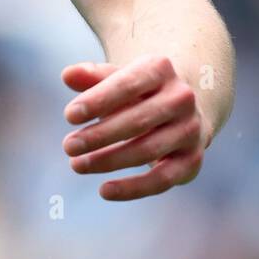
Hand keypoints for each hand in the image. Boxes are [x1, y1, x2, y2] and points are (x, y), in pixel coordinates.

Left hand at [61, 56, 210, 200]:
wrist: (179, 107)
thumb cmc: (136, 90)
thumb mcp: (116, 77)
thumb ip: (92, 76)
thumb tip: (67, 75)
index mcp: (160, 69)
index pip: (127, 84)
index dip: (98, 100)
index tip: (69, 116)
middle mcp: (181, 98)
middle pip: (138, 121)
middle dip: (99, 135)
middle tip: (68, 146)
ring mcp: (190, 130)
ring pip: (147, 150)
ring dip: (109, 161)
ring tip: (77, 165)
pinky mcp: (191, 160)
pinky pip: (163, 179)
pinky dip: (133, 188)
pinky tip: (104, 190)